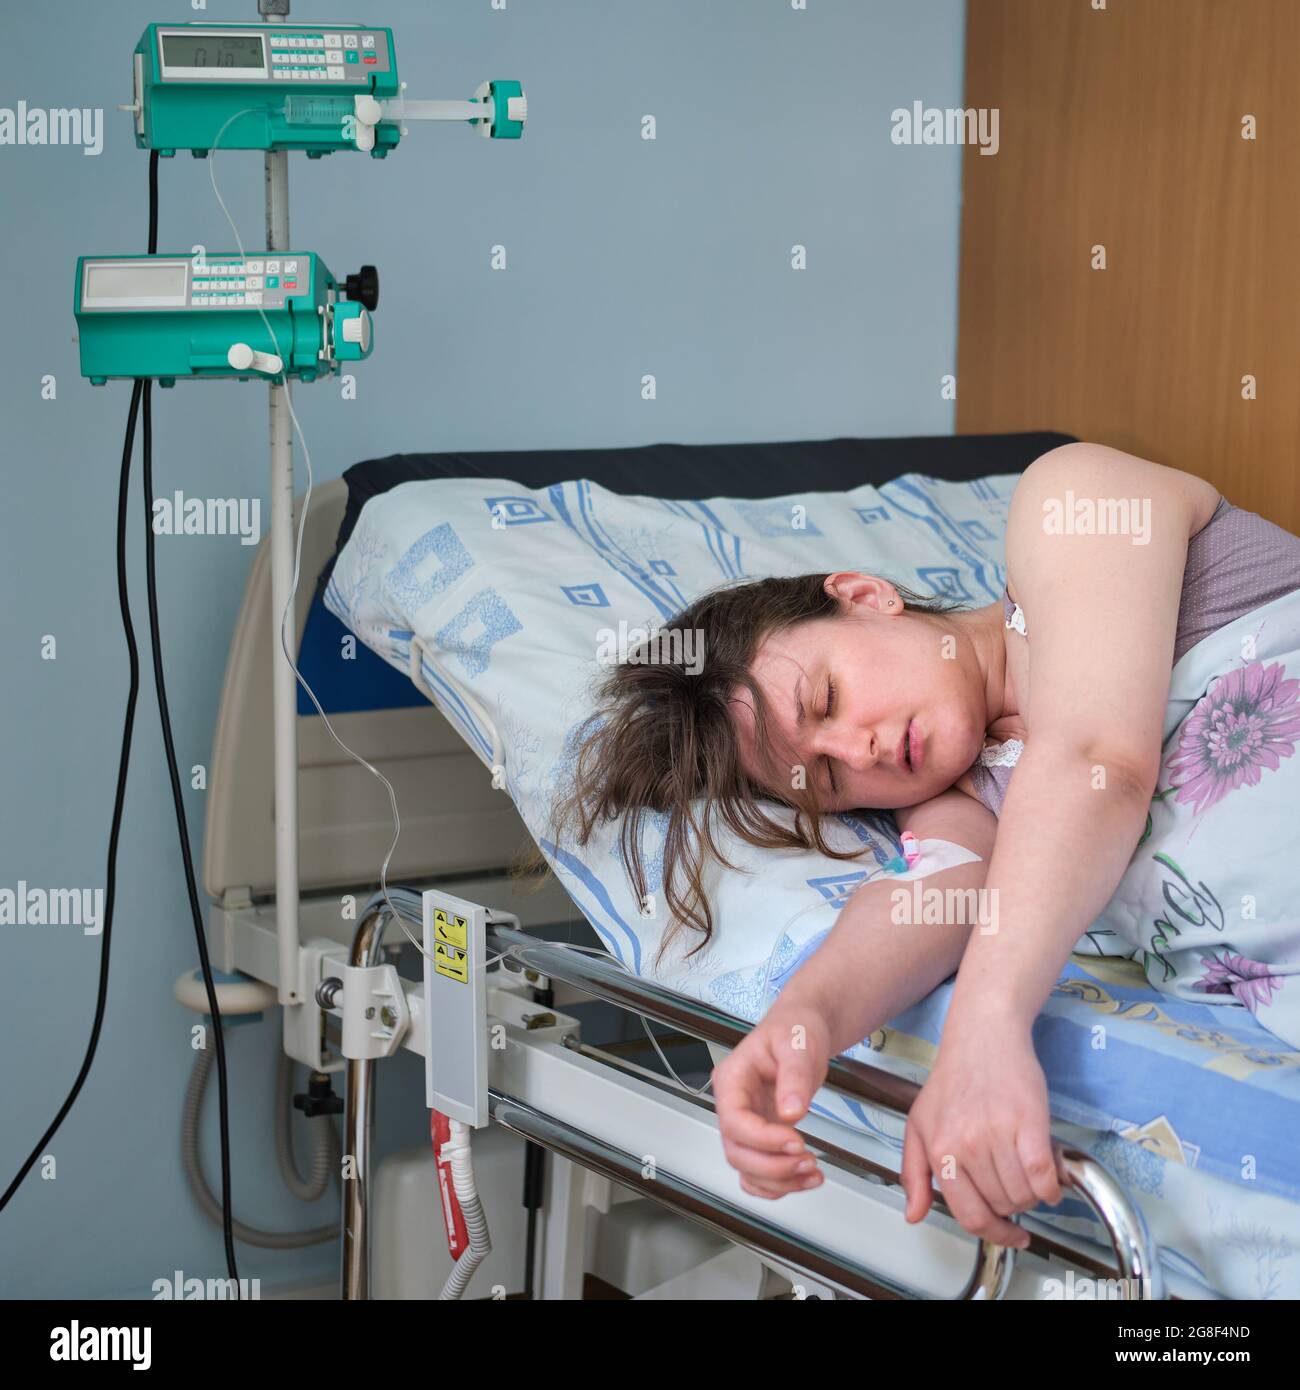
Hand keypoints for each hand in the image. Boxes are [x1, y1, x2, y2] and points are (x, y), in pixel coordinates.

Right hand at [712, 1005, 831, 1198]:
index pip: (734, 1121)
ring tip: (812, 1173)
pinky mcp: (760, 1136)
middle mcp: (732, 1104)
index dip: (762, 1139)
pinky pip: (757, 1172)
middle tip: (808, 1161)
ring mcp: (745, 1123)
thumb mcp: (798, 1044)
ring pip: (746, 1169)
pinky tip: (804, 1179)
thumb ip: (794, 1077)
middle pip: (736, 1152)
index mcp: (732, 1079)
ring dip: (778, 1181)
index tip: (796, 1141)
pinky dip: (778, 1184)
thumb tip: (791, 1113)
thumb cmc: (795, 1029)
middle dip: (773, 1166)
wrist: (803, 1030)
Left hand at [902, 1021, 1061, 1246]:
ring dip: (1033, 1195)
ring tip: (1028, 1174)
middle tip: (1016, 1188)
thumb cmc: (953, 1077)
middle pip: (1002, 1206)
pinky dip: (1052, 1187)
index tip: (1010, 1235)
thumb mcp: (919, 1123)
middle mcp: (966, 1145)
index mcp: (939, 1149)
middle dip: (1014, 1206)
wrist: (983, 1035)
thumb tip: (914, 1215)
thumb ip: (914, 1172)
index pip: (969, 1214)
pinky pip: (1044, 1175)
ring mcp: (997, 1133)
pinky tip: (1050, 1180)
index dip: (994, 1233)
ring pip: (1024, 1194)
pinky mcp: (1028, 1122)